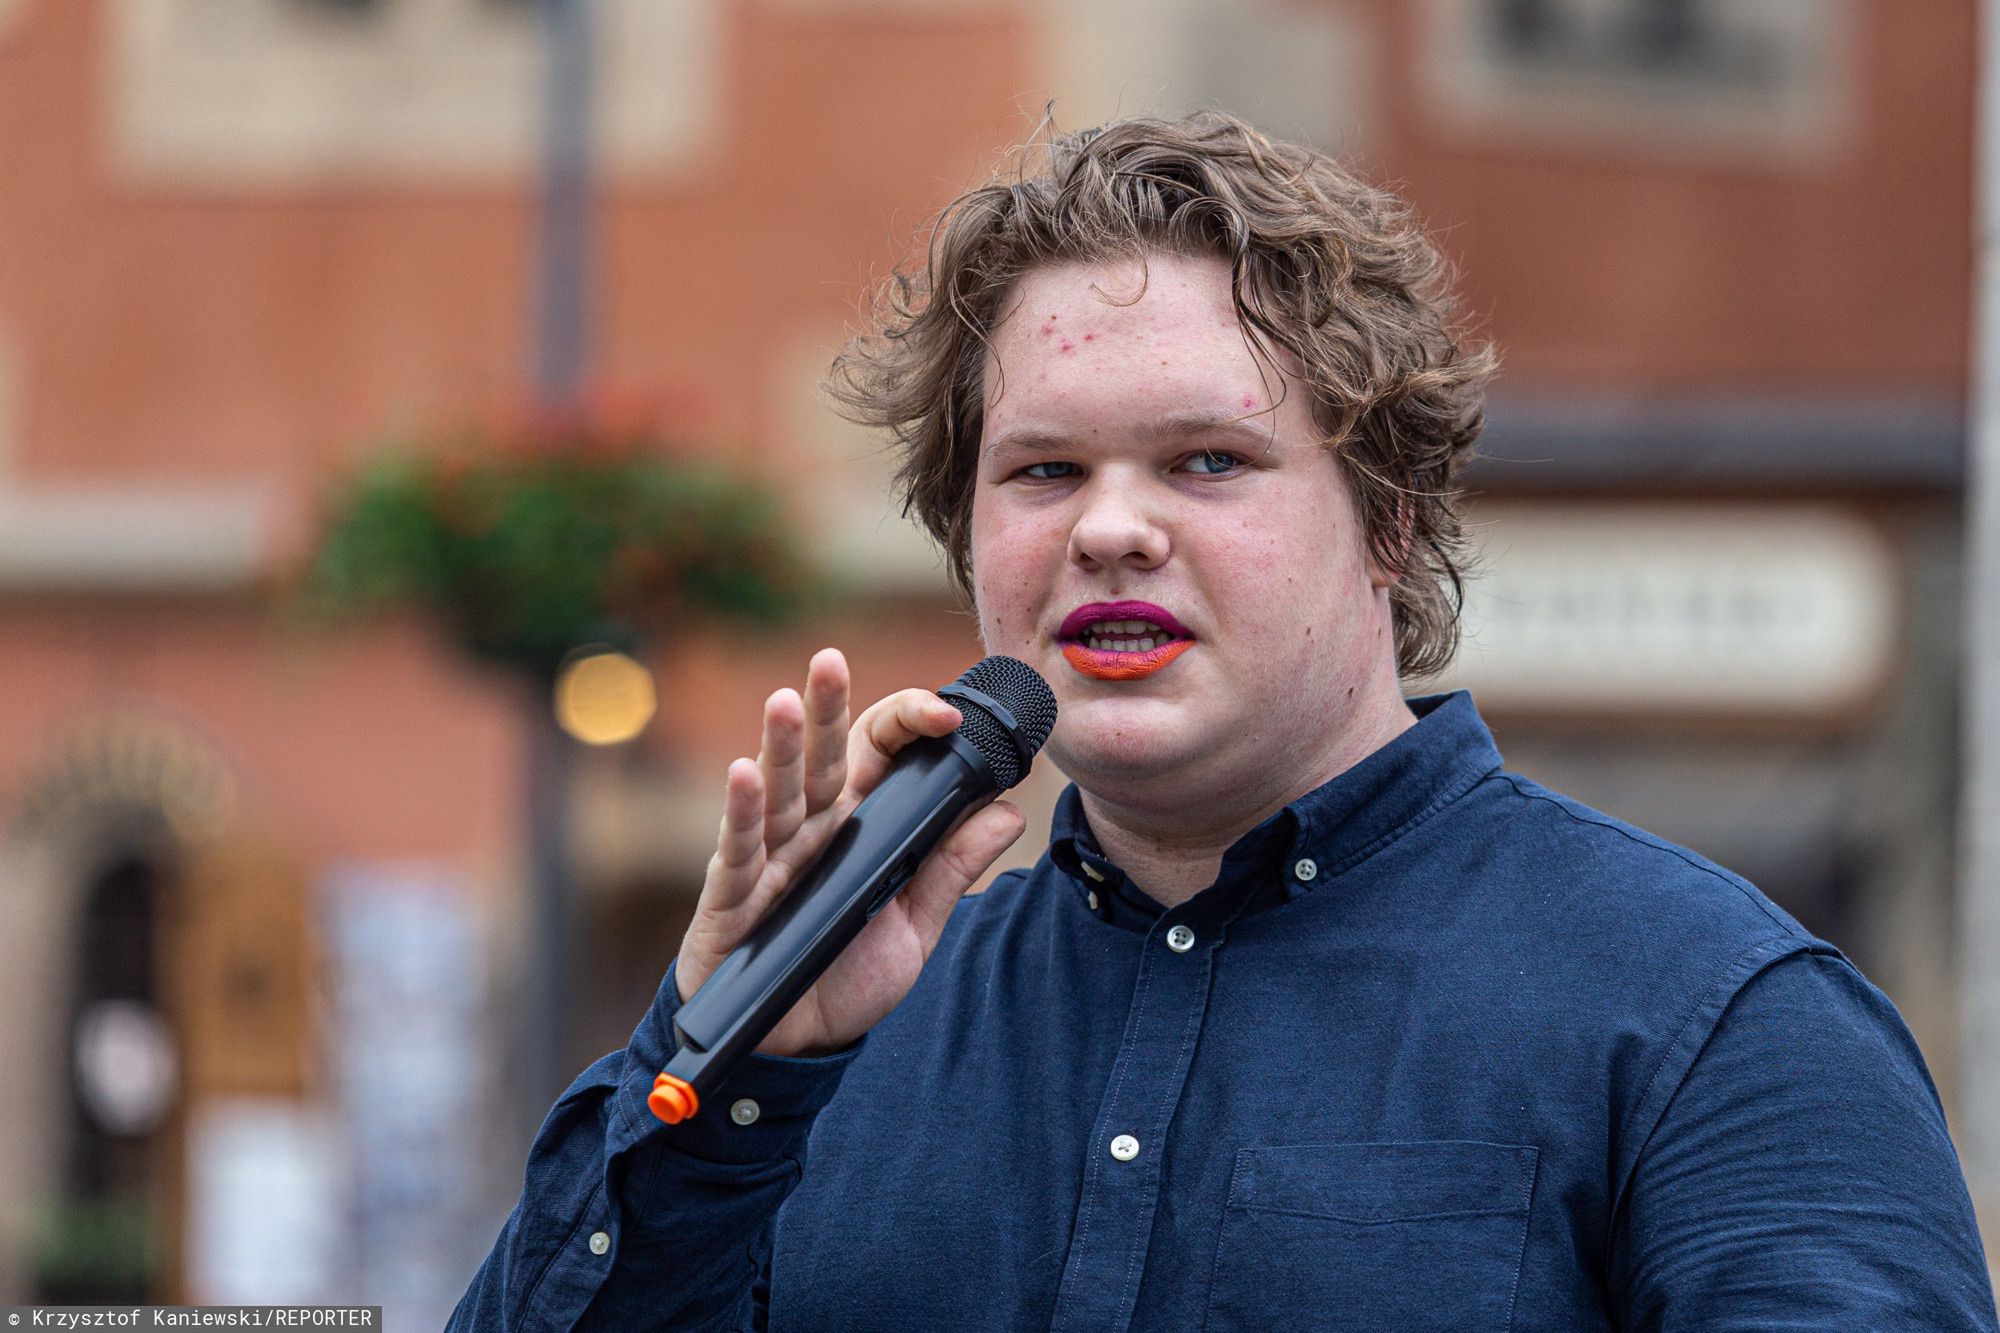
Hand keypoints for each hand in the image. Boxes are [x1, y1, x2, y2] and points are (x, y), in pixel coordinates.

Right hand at [673, 648, 1026, 1056]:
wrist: (797, 1045)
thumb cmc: (847, 974)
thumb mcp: (916, 923)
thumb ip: (954, 866)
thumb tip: (1007, 809)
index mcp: (859, 823)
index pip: (881, 754)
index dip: (910, 726)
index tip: (949, 716)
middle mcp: (813, 828)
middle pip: (821, 755)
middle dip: (826, 706)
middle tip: (831, 659)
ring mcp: (771, 857)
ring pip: (777, 790)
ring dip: (780, 745)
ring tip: (787, 700)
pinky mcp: (734, 895)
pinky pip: (740, 849)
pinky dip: (741, 811)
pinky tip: (742, 773)